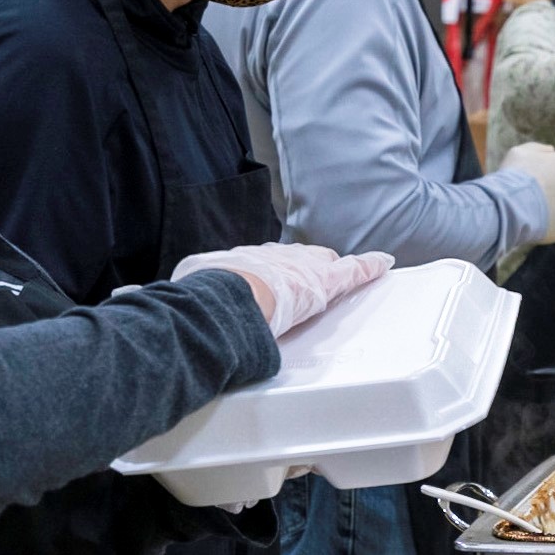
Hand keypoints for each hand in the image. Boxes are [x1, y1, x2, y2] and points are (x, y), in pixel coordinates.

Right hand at [173, 243, 394, 336]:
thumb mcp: (192, 285)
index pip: (264, 261)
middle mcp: (276, 256)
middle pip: (298, 258)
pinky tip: (384, 263)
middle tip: (306, 279)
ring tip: (345, 274)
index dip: (271, 269)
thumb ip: (191, 290)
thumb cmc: (208, 292)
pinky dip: (369, 267)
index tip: (271, 275)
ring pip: (324, 263)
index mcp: (246, 259)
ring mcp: (303, 266)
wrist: (230, 294)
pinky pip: (355, 270)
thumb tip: (169, 298)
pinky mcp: (327, 281)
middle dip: (304, 266)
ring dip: (331, 271)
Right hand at [499, 140, 554, 244]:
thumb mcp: (519, 153)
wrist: (512, 208)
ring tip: (532, 213)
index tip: (526, 183)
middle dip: (550, 193)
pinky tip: (539, 225)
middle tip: (529, 199)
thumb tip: (552, 151)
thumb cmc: (513, 178)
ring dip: (552, 210)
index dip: (539, 177)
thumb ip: (538, 149)